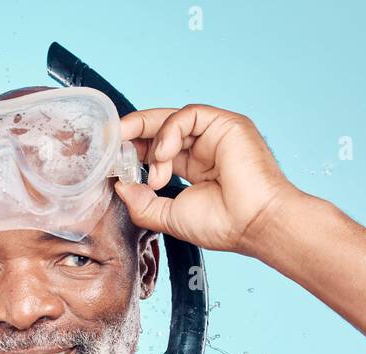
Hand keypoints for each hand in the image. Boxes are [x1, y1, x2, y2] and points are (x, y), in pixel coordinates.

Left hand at [113, 105, 301, 259]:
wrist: (254, 225)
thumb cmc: (223, 225)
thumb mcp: (170, 216)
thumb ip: (143, 203)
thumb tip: (121, 187)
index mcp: (196, 168)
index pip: (158, 149)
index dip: (135, 150)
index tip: (113, 160)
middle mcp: (206, 148)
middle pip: (161, 129)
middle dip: (134, 134)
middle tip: (112, 143)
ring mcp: (216, 134)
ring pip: (172, 120)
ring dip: (153, 143)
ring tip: (155, 173)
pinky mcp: (226, 124)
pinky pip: (187, 115)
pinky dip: (168, 132)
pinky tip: (164, 157)